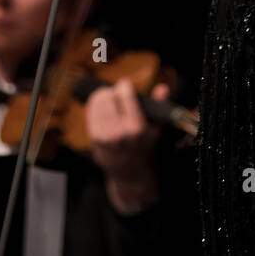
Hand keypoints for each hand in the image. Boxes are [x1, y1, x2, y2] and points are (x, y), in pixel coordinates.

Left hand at [86, 77, 168, 210]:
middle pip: (107, 96)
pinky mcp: (95, 138)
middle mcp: (119, 133)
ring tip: (110, 101)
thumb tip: (163, 88)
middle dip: (112, 92)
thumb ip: (160, 104)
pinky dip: (96, 106)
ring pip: (98, 102)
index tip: (126, 86)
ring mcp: (105, 136)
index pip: (124, 94)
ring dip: (103, 97)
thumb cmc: (145, 142)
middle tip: (118, 95)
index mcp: (137, 128)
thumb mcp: (156, 126)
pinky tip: (103, 108)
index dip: (124, 86)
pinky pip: (92, 111)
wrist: (129, 169)